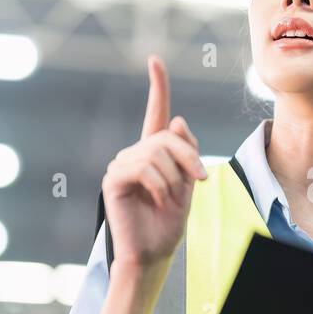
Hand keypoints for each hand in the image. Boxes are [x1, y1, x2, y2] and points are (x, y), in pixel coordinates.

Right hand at [101, 55, 207, 268]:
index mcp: (153, 153)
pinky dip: (160, 186)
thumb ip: (186, 152)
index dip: (158, 87)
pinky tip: (157, 201)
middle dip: (190, 158)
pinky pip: (145, 168)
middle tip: (199, 182)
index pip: (157, 114)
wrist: (153, 252)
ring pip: (158, 153)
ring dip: (175, 179)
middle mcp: (134, 154)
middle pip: (168, 137)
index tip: (155, 60)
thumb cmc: (169, 222)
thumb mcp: (187, 183)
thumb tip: (178, 120)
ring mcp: (121, 166)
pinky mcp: (113, 180)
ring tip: (170, 200)